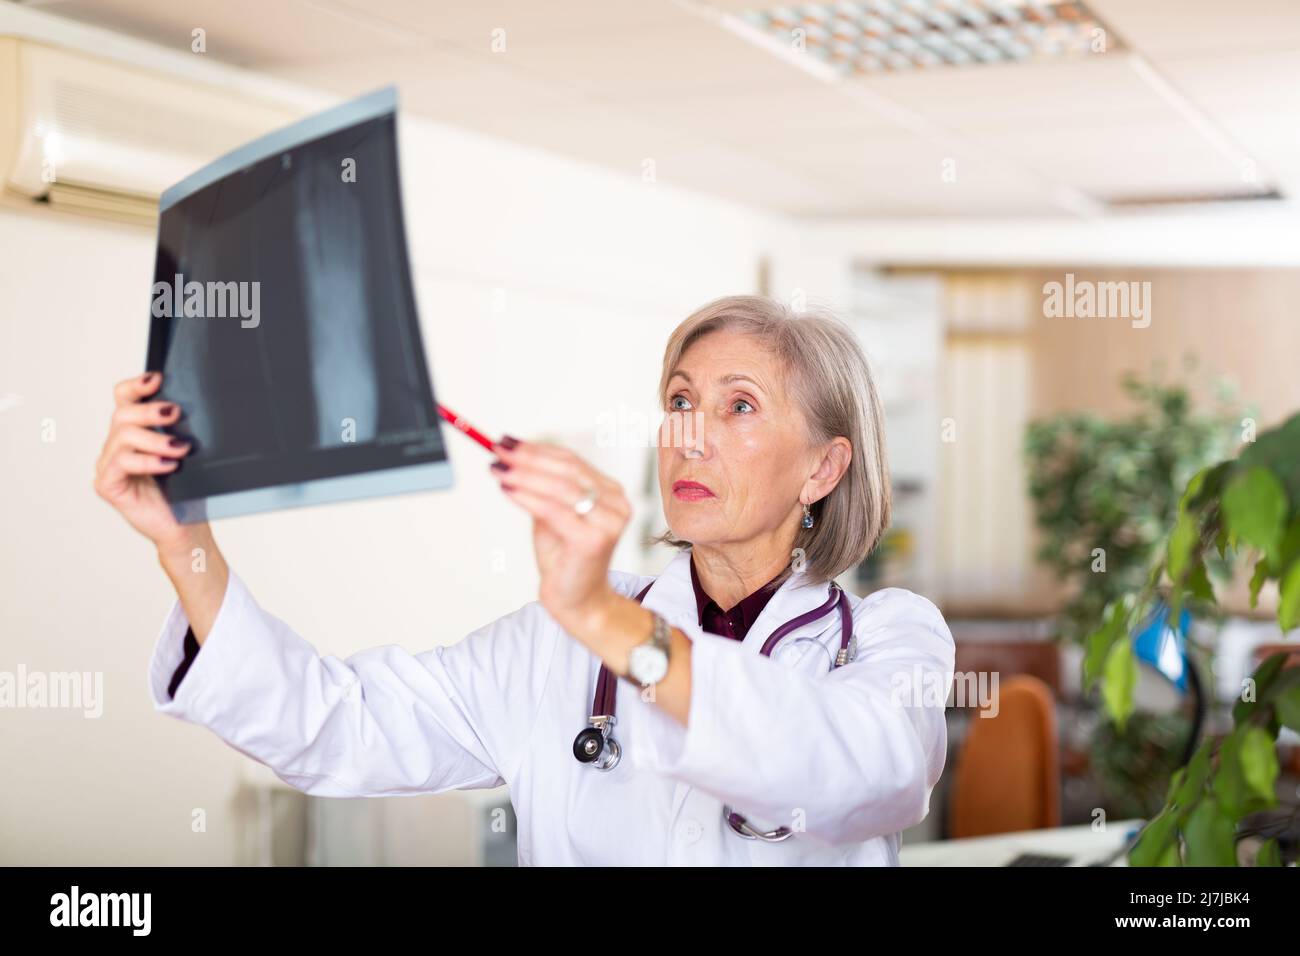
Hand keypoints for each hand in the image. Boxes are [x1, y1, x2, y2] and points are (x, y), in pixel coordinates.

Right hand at [93, 372, 203, 551]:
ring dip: (155, 439)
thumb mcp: (187, 452)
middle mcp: (116, 445)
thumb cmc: (188, 490)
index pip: (125, 399)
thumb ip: (180, 429)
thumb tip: (191, 402)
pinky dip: (148, 461)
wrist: (187, 526)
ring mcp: (109, 465)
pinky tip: (169, 466)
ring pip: (123, 436)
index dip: (136, 386)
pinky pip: (121, 462)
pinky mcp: (107, 484)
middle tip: (175, 414)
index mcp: (134, 432)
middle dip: (151, 411)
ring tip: (180, 449)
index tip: (158, 379)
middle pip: (122, 414)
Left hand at [491, 438, 631, 633]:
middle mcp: (616, 504)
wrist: (578, 600)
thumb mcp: (552, 515)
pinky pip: (553, 511)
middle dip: (528, 458)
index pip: (571, 461)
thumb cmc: (565, 558)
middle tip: (498, 450)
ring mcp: (608, 522)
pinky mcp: (593, 540)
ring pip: (560, 488)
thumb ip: (541, 489)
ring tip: (498, 469)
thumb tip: (510, 457)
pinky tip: (507, 490)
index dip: (538, 449)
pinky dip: (527, 497)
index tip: (507, 442)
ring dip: (524, 475)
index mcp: (611, 492)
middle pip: (567, 470)